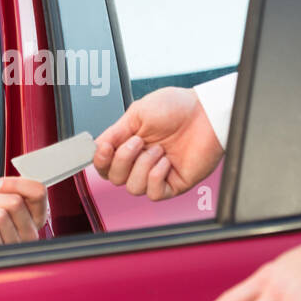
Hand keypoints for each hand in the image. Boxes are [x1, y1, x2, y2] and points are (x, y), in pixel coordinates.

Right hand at [93, 87, 222, 199]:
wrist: (205, 112)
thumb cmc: (177, 107)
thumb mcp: (137, 113)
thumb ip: (114, 132)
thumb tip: (96, 147)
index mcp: (129, 144)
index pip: (104, 164)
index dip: (100, 160)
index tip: (104, 148)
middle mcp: (141, 161)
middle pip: (114, 179)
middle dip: (123, 160)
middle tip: (138, 141)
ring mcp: (157, 173)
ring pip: (133, 188)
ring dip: (143, 166)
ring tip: (158, 149)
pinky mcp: (174, 184)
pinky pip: (154, 193)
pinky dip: (156, 176)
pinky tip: (166, 161)